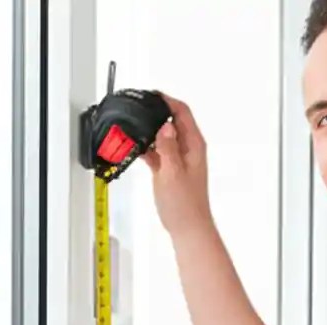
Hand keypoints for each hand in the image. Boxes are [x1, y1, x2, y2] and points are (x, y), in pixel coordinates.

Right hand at [142, 93, 213, 237]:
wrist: (187, 227)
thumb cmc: (185, 205)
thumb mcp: (173, 172)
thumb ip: (168, 147)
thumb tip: (165, 125)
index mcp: (193, 145)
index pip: (182, 112)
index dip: (167, 100)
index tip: (151, 95)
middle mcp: (188, 148)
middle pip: (172, 120)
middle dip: (155, 113)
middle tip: (138, 109)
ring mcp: (179, 158)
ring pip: (163, 135)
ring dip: (149, 131)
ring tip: (133, 127)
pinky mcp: (170, 169)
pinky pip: (157, 151)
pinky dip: (147, 147)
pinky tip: (135, 148)